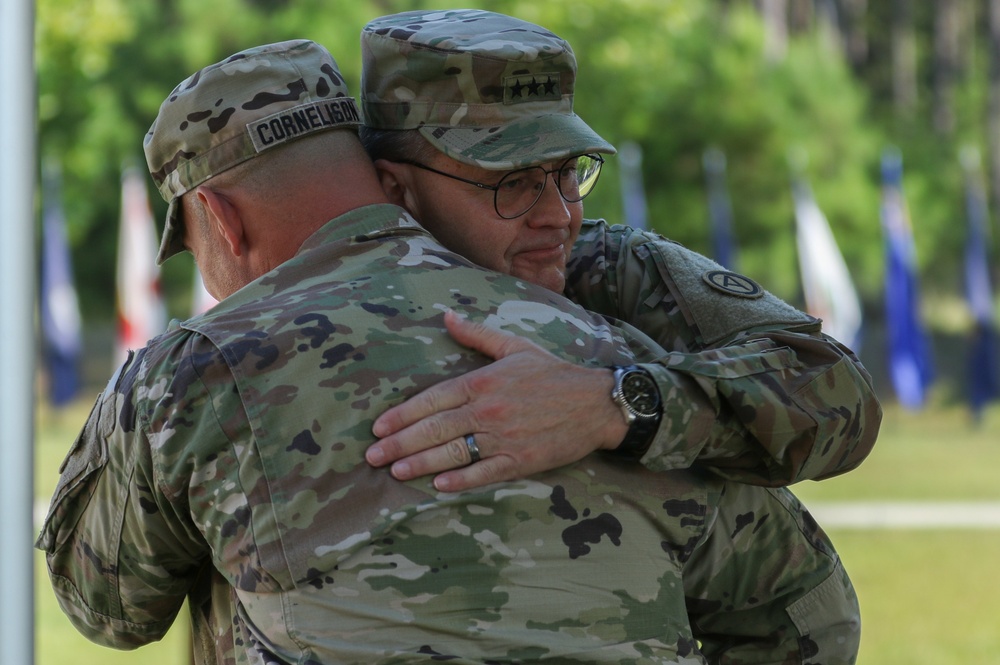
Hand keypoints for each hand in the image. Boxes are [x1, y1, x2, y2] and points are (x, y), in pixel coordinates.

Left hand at [367, 310, 627, 490]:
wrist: (597, 402)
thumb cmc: (553, 373)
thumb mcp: (514, 346)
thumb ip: (476, 334)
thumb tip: (446, 316)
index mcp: (483, 381)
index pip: (433, 399)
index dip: (403, 414)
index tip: (378, 427)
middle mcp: (489, 409)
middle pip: (436, 428)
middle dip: (400, 443)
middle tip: (373, 456)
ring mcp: (505, 436)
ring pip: (455, 452)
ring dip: (421, 463)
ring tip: (395, 471)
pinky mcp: (522, 460)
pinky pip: (486, 472)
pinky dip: (462, 479)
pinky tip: (439, 485)